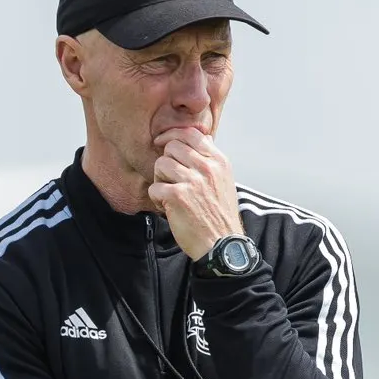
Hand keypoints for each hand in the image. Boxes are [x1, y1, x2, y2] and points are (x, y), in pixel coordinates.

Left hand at [147, 128, 244, 259]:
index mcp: (219, 162)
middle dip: (166, 161)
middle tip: (169, 179)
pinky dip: (156, 198)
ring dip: (160, 179)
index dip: (172, 135)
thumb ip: (210, 161)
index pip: (191, 133)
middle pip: (172, 146)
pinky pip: (154, 187)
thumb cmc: (220, 215)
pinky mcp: (178, 196)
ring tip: (169, 194)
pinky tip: (167, 207)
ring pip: (161, 164)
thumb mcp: (224, 181)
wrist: (222, 244)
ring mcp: (192, 181)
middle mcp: (207, 168)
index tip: (162, 143)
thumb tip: (194, 142)